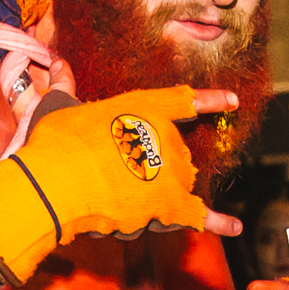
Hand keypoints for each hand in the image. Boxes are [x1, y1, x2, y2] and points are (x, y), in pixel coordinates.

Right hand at [0, 85, 241, 283]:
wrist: (54, 183)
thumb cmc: (52, 143)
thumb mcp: (57, 106)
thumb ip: (65, 86)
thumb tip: (57, 62)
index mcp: (143, 107)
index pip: (182, 101)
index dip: (209, 101)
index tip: (232, 102)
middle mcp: (164, 138)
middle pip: (173, 156)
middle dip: (149, 168)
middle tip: (111, 176)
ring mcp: (170, 172)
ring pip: (173, 187)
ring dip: (148, 195)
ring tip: (115, 197)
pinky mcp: (169, 206)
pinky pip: (199, 217)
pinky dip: (218, 224)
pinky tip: (235, 227)